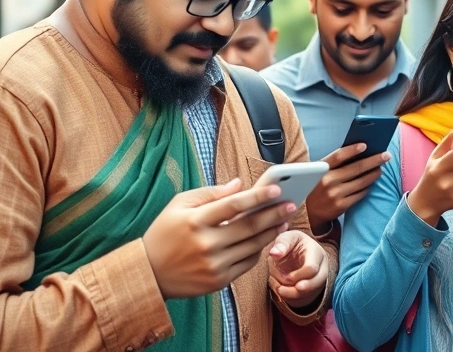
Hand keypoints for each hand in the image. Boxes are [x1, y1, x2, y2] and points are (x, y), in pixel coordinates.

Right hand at [143, 179, 295, 298]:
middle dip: (274, 214)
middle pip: (249, 226)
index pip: (233, 205)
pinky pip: (247, 263)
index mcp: (195, 221)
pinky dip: (259, 250)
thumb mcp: (179, 205)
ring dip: (272, 232)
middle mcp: (206, 243)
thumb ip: (211, 193)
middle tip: (292, 204)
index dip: (257, 197)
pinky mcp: (218, 281)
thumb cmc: (164, 233)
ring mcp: (213, 264)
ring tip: (284, 220)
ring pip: (253, 246)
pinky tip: (267, 238)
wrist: (147, 274)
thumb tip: (240, 184)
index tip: (276, 190)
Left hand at [268, 230, 329, 308]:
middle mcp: (322, 266)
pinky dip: (293, 298)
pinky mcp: (314, 288)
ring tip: (279, 290)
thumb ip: (281, 244)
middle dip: (298, 290)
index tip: (286, 276)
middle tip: (281, 290)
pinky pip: (306, 297)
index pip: (312, 268)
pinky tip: (282, 292)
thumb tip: (274, 253)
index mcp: (316, 252)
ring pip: (311, 292)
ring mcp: (319, 278)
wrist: (296, 250)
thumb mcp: (286, 238)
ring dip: (293, 295)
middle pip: (317, 283)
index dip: (298, 275)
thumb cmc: (291, 243)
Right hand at [306, 143, 389, 232]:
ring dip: (374, 174)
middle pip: (356, 168)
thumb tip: (361, 152)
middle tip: (386, 155)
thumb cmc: (318, 186)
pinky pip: (361, 193)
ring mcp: (335, 194)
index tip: (366, 145)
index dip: (352, 149)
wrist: (308, 212)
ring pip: (362, 181)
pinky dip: (368, 186)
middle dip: (374, 160)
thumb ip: (335, 164)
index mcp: (321, 169)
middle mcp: (328, 181)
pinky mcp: (341, 205)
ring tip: (381, 168)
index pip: (338, 156)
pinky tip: (371, 182)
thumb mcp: (320, 173)